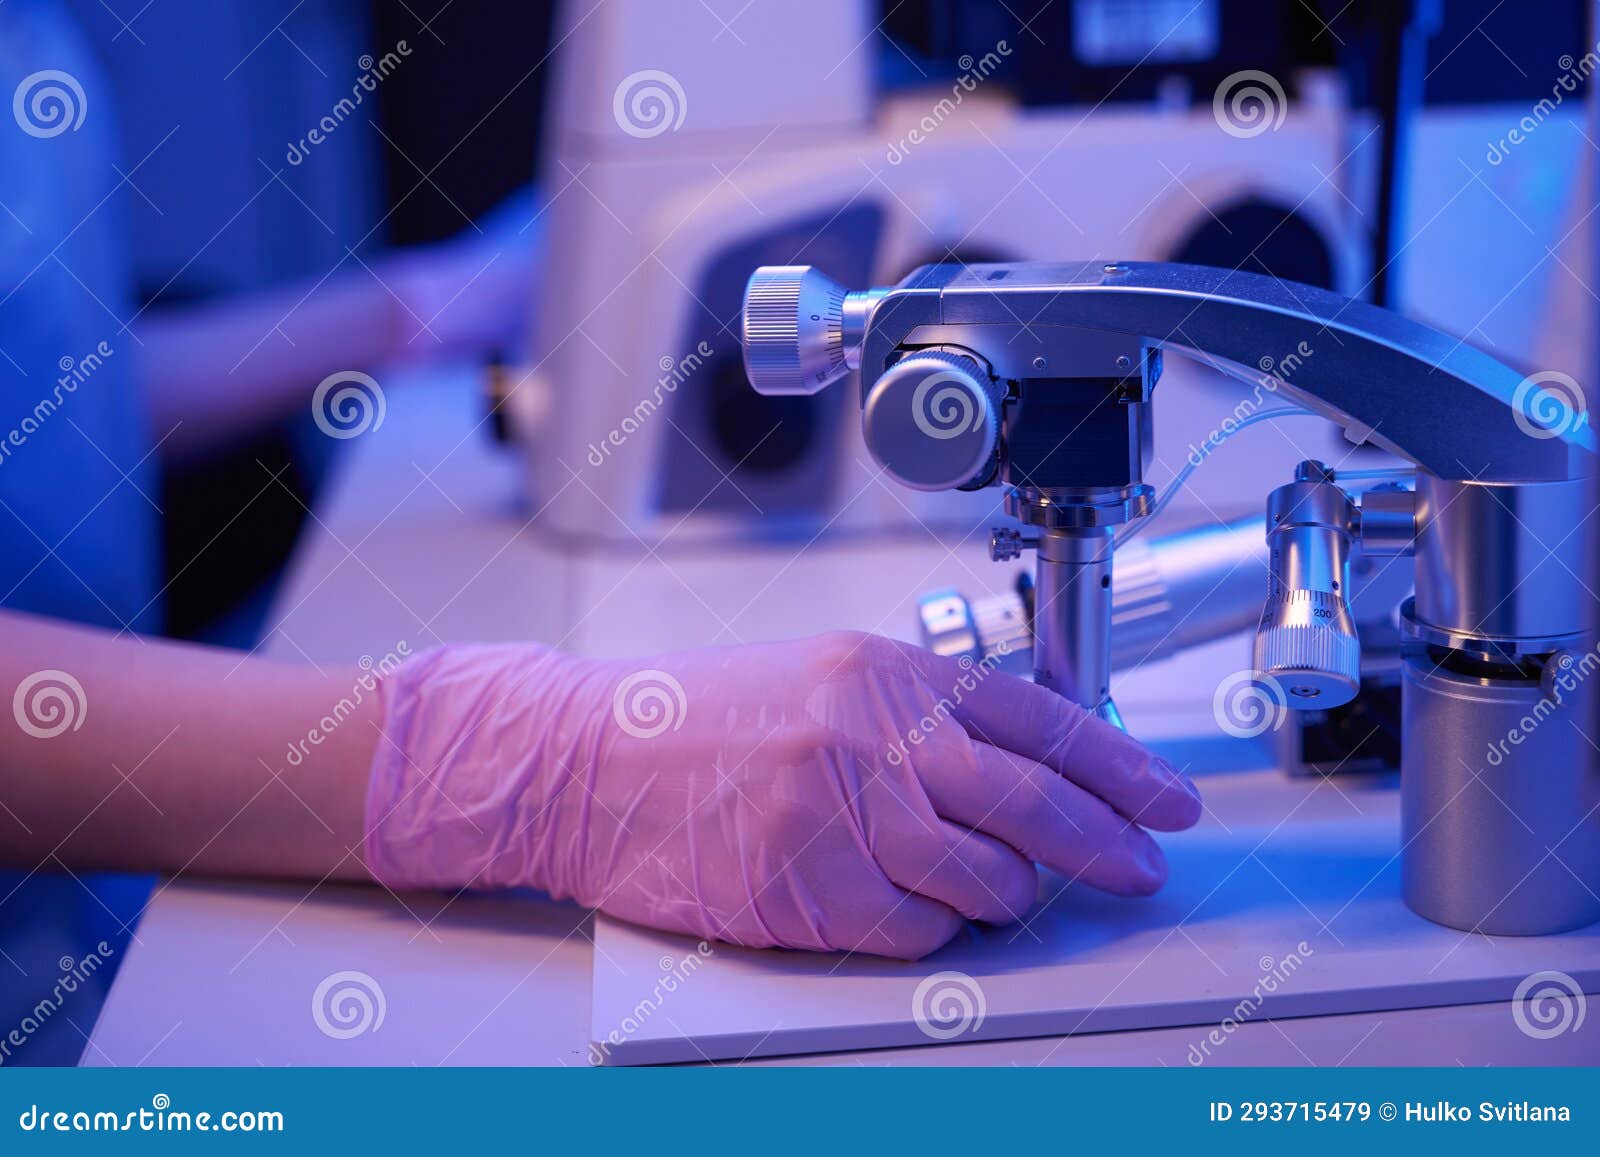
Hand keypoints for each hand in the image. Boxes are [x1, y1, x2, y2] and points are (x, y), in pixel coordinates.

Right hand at [365, 632, 1201, 958]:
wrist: (585, 759)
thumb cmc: (695, 718)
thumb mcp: (823, 675)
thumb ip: (920, 714)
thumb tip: (1019, 769)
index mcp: (884, 673)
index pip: (1039, 719)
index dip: (1119, 766)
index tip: (1165, 799)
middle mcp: (872, 737)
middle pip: (1033, 805)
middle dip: (1104, 845)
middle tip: (1139, 867)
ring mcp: (840, 816)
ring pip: (981, 882)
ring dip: (1002, 898)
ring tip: (988, 890)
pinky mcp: (807, 890)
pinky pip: (914, 933)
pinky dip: (928, 931)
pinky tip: (906, 908)